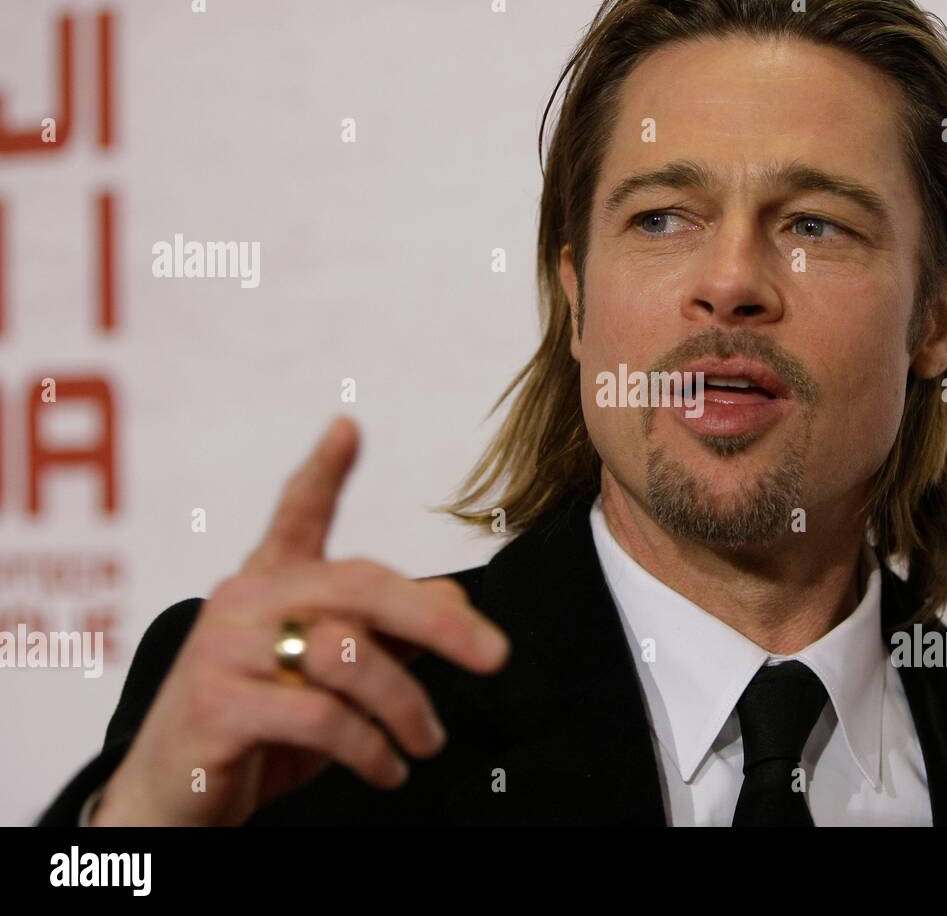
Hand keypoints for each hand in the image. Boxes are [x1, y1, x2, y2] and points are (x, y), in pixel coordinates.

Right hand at [91, 416, 508, 824]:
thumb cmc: (259, 729)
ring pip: (349, 655)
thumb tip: (455, 602)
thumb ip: (383, 635)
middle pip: (359, 584)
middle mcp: (242, 601)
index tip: (347, 427)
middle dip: (439, 620)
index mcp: (267, 584)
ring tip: (430, 741)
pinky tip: (390, 771)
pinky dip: (371, 749)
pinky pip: (322, 716)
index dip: (323, 472)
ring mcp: (223, 649)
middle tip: (495, 657)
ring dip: (407, 705)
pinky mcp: (216, 706)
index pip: (295, 514)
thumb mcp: (326, 679)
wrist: (167, 803)